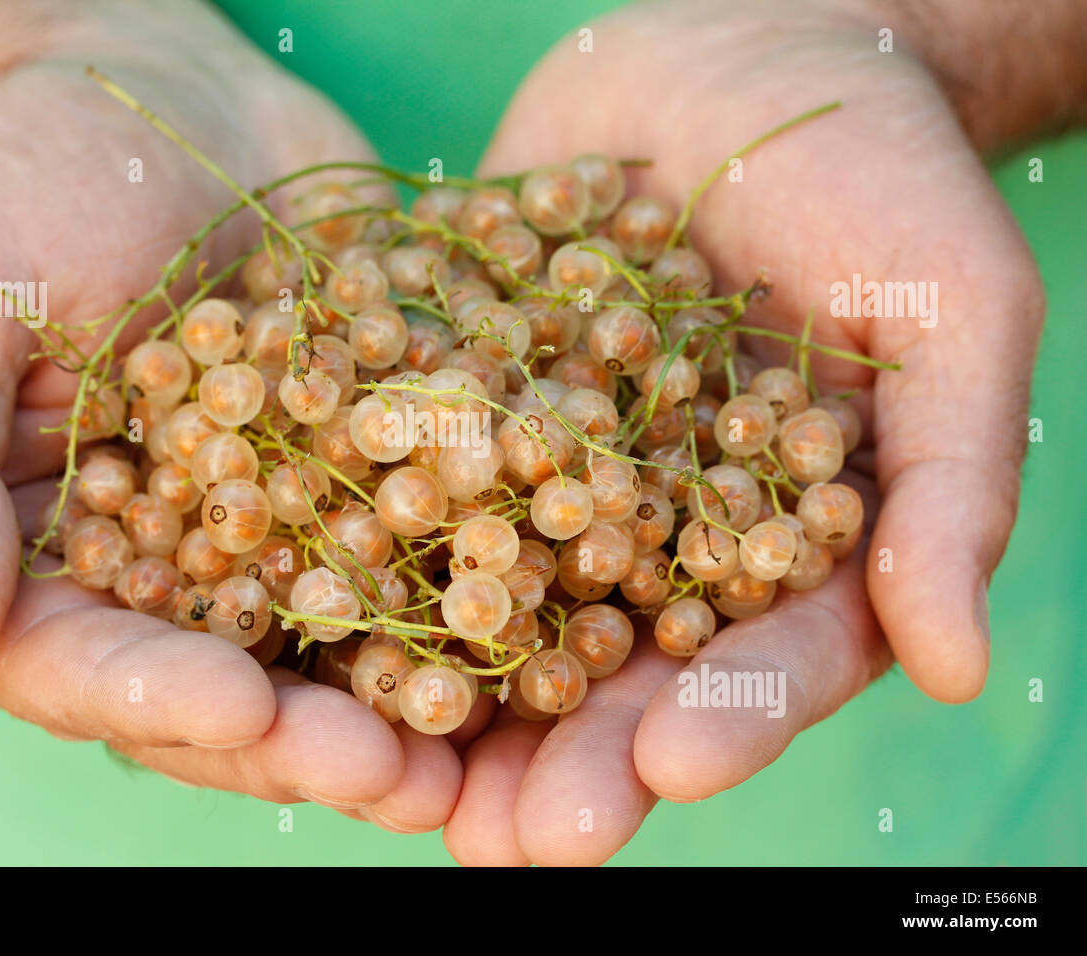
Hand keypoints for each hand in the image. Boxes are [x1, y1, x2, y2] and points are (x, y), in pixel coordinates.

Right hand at [0, 3, 451, 818]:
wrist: (179, 104)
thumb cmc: (34, 189)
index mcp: (53, 562)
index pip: (88, 668)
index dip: (160, 701)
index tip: (244, 712)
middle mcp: (174, 573)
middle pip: (229, 692)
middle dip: (307, 744)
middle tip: (393, 778)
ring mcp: (284, 534)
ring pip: (338, 653)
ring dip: (405, 713)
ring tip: (476, 757)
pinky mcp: (376, 480)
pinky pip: (424, 551)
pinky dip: (475, 596)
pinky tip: (542, 630)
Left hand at [444, 0, 1045, 864]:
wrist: (742, 58)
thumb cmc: (880, 178)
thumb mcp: (953, 315)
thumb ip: (952, 486)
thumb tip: (956, 665)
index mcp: (790, 543)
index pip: (768, 658)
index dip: (725, 720)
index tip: (672, 769)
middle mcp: (663, 532)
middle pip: (621, 671)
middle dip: (572, 757)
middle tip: (516, 840)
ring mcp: (555, 473)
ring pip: (504, 606)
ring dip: (456, 699)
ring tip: (398, 785)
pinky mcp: (468, 403)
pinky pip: (414, 478)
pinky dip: (365, 540)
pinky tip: (305, 603)